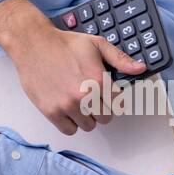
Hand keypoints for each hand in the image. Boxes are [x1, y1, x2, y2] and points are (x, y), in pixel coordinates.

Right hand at [0, 0, 146, 134]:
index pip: (118, 105)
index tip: (105, 93)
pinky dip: (69, 123)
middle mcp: (85, 96)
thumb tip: (140, 69)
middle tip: (90, 97)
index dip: (113, 99)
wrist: (33, 44)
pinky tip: (67, 109)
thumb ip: (120, 59)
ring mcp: (67, 106)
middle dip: (100, 109)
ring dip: (85, 117)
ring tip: (77, 101)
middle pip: (105, 119)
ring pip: (88, 126)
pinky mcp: (51, 112)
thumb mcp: (96, 45)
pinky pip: (69, 130)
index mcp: (99, 80)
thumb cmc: (64, 44)